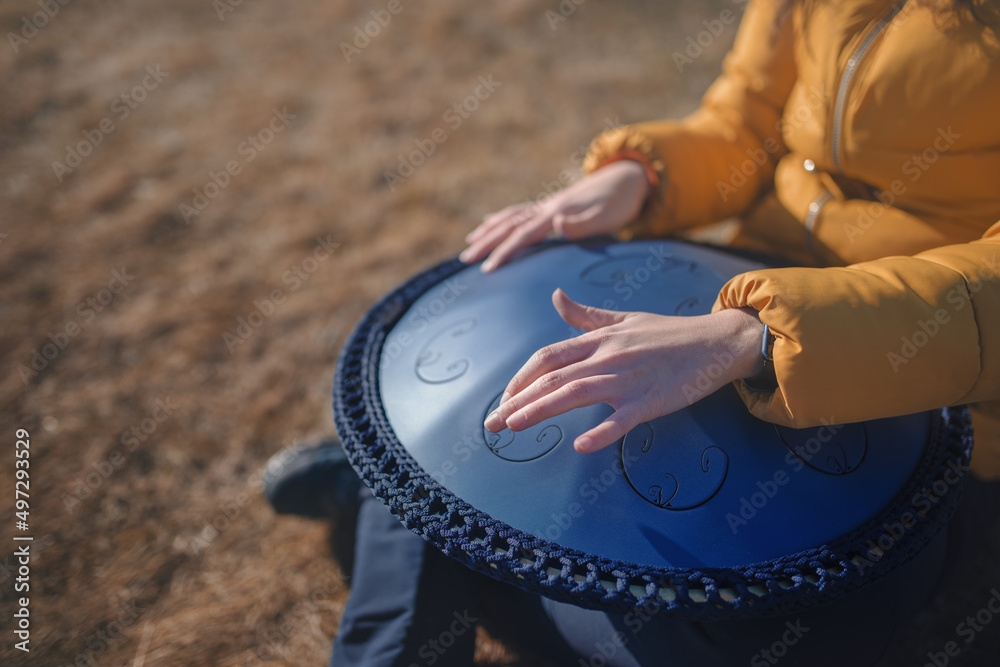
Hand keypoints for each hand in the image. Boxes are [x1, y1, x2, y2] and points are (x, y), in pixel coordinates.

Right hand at [460, 160, 649, 272]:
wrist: (628, 177)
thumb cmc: (621, 202)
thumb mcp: (609, 216)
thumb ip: (583, 223)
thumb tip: (558, 224)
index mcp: (557, 212)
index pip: (524, 234)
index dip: (505, 251)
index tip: (488, 268)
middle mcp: (547, 206)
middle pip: (509, 224)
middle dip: (486, 242)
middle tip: (465, 259)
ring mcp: (548, 204)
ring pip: (510, 217)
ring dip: (489, 230)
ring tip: (469, 243)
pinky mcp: (551, 205)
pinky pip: (519, 212)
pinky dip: (502, 217)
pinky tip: (490, 221)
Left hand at [483, 289, 763, 452]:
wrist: (717, 342)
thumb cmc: (669, 334)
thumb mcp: (624, 318)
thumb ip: (585, 315)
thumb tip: (555, 296)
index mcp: (599, 339)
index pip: (548, 358)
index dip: (520, 378)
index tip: (504, 399)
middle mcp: (608, 356)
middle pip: (552, 379)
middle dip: (517, 401)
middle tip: (491, 424)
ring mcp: (628, 379)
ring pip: (575, 394)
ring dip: (540, 410)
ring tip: (513, 426)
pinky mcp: (651, 401)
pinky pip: (622, 419)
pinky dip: (601, 432)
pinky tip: (580, 445)